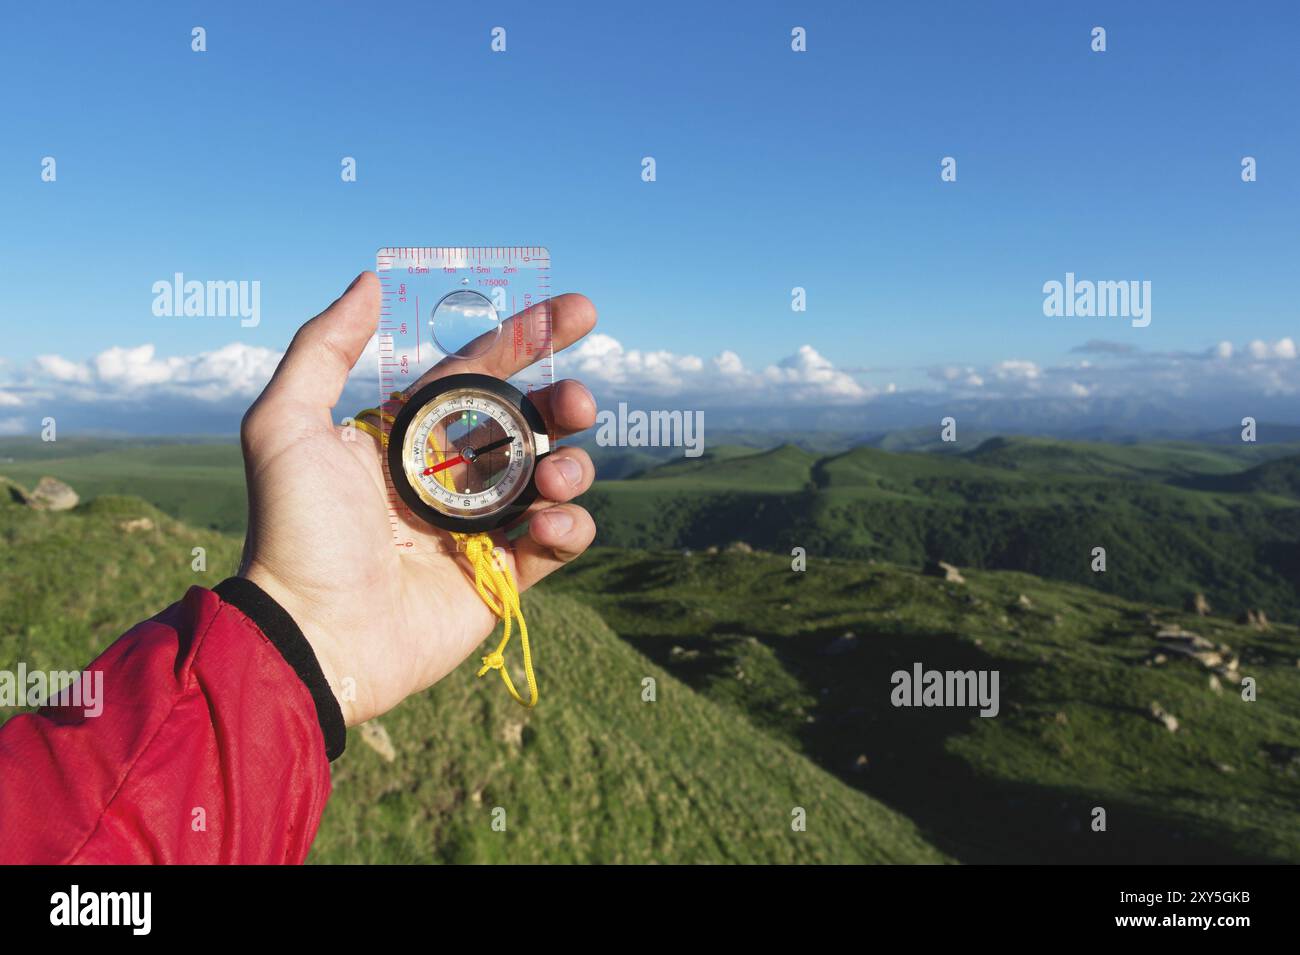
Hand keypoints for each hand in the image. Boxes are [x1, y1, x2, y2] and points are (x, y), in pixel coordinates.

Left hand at [236, 273, 598, 724]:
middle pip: (530, 422)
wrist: (314, 636)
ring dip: (570, 466)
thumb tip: (370, 280)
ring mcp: (478, 527)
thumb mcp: (285, 426)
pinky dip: (569, 527)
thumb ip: (324, 348)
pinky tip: (548, 524)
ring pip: (553, 477)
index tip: (581, 312)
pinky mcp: (501, 578)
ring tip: (555, 477)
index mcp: (407, 434)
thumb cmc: (297, 531)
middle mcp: (447, 474)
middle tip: (578, 402)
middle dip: (564, 403)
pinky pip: (558, 541)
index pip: (480, 371)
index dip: (530, 338)